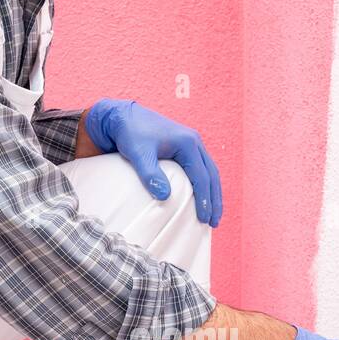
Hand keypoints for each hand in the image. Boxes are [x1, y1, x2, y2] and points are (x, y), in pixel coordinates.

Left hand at [84, 99, 222, 226]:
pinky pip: (201, 169)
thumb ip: (151, 174)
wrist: (123, 117)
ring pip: (210, 172)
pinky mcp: (184, 148)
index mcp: (187, 143)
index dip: (204, 199)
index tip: (204, 218)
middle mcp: (194, 142)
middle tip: (214, 222)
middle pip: (212, 175)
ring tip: (213, 214)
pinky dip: (205, 184)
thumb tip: (166, 196)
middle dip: (215, 200)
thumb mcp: (139, 154)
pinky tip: (203, 197)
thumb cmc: (130, 133)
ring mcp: (191, 144)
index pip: (201, 177)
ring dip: (213, 193)